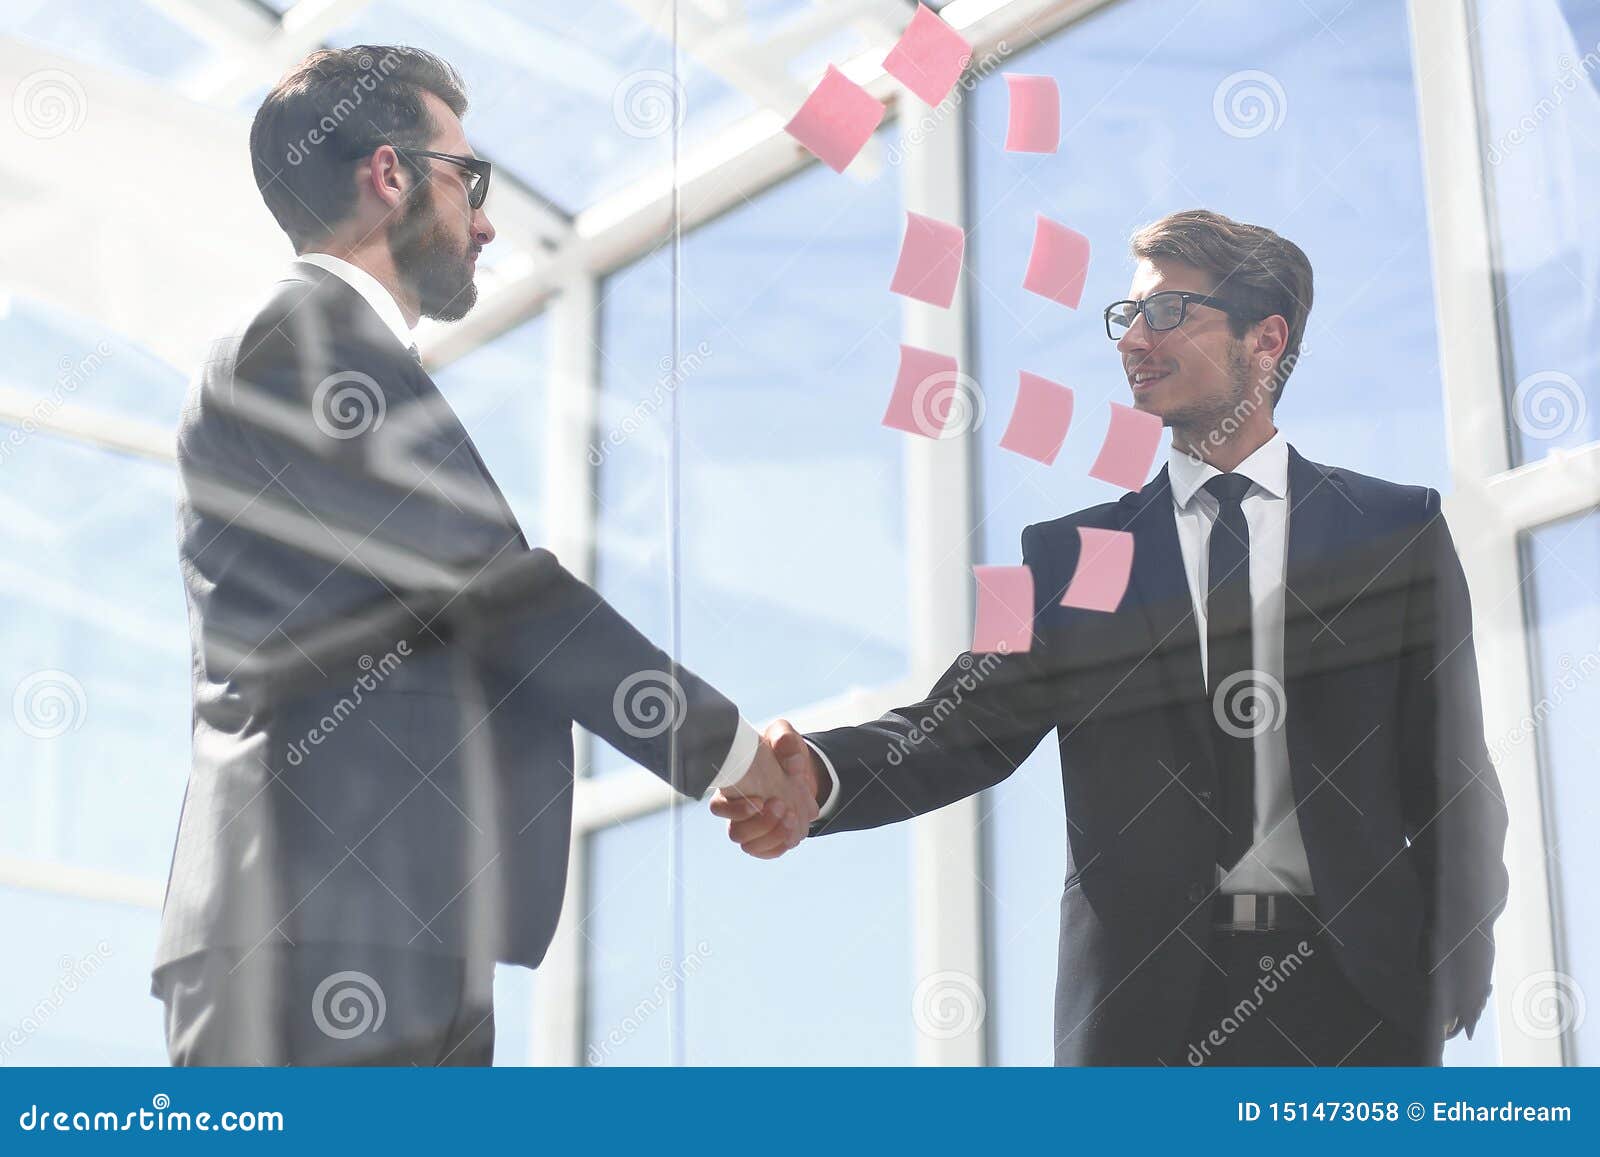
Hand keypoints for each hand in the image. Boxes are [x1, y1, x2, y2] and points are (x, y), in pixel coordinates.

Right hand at [710, 719, 821, 858]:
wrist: (798, 767)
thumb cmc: (781, 749)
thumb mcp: (784, 735)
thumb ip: (785, 739)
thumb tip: (792, 763)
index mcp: (734, 786)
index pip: (719, 808)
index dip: (735, 810)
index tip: (760, 800)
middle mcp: (739, 810)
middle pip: (736, 833)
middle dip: (761, 824)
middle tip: (782, 805)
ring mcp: (754, 825)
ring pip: (750, 846)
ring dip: (773, 836)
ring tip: (792, 817)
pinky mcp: (769, 835)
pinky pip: (767, 852)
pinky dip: (781, 846)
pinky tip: (794, 832)